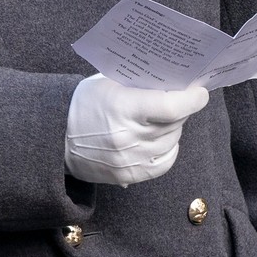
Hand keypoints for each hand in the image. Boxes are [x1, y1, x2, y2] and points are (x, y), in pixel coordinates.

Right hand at [65, 74, 208, 185]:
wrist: (57, 138)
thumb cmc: (84, 103)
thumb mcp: (107, 81)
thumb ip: (139, 81)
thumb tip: (173, 81)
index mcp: (123, 108)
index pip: (170, 106)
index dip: (191, 99)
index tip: (200, 92)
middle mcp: (128, 137)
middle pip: (174, 124)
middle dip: (182, 110)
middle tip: (179, 99)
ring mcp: (129, 159)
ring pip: (171, 142)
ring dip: (175, 128)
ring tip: (166, 118)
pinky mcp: (128, 175)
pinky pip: (164, 163)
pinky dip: (169, 149)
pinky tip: (163, 138)